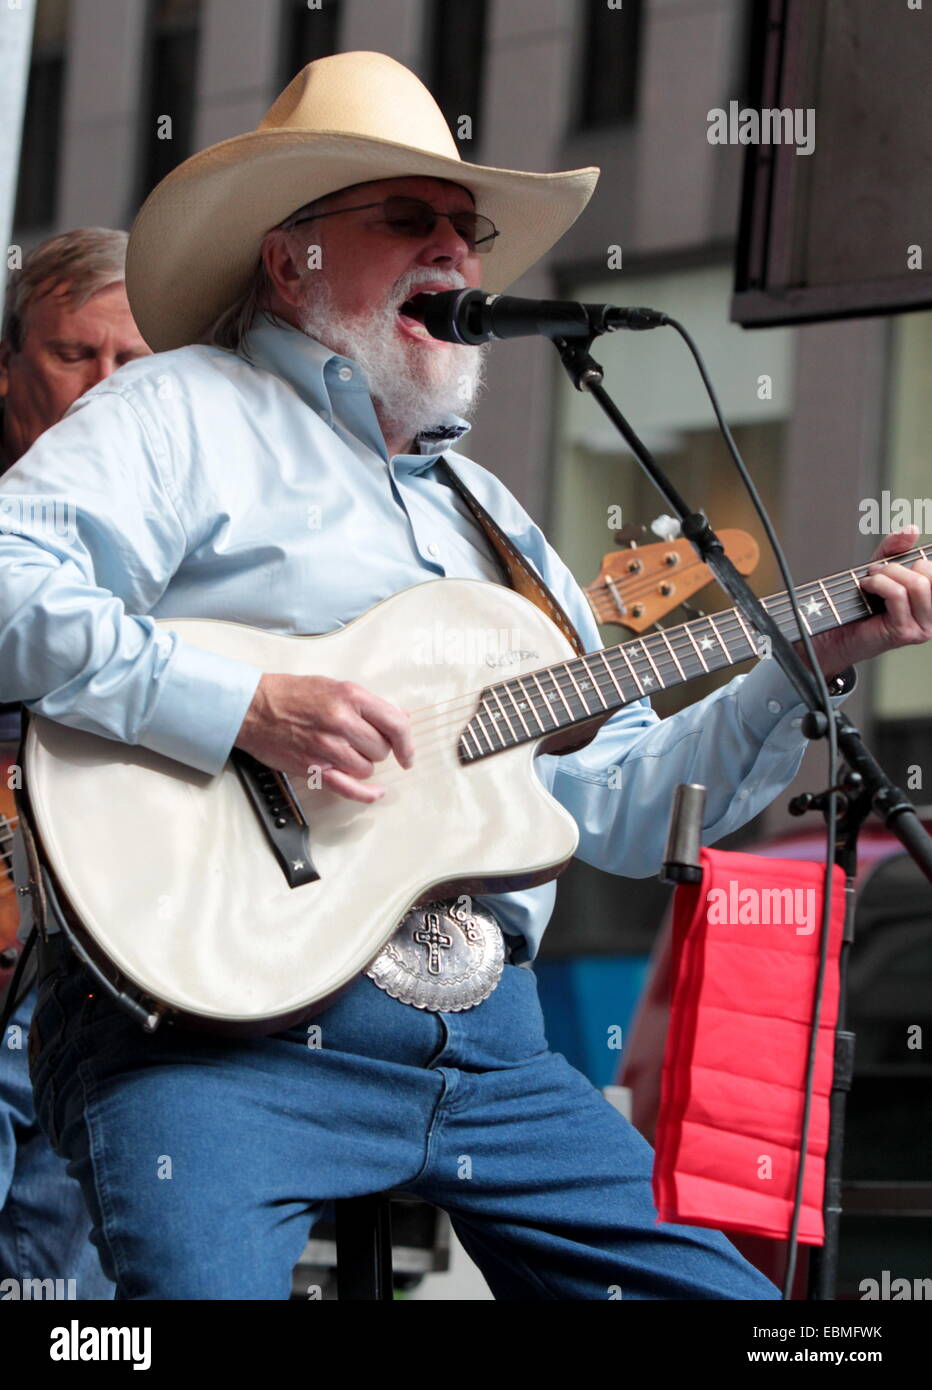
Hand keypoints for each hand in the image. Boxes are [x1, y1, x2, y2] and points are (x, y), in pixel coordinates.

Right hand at [235, 673, 413, 802]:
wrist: (252, 708)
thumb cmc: (290, 695)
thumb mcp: (334, 686)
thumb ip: (367, 704)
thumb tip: (400, 718)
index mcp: (351, 696)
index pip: (396, 724)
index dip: (407, 742)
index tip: (407, 753)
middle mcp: (342, 721)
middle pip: (381, 749)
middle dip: (376, 750)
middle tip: (360, 743)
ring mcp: (327, 746)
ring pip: (366, 769)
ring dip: (362, 764)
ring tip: (343, 752)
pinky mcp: (313, 767)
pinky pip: (348, 787)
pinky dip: (366, 794)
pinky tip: (376, 793)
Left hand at [806, 526, 931, 676]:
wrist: (836, 634)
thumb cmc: (860, 603)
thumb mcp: (881, 568)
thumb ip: (896, 548)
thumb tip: (912, 530)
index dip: (914, 559)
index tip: (893, 564)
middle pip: (928, 573)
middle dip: (897, 566)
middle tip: (878, 572)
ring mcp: (922, 627)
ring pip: (917, 584)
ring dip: (887, 574)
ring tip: (871, 579)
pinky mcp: (904, 632)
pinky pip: (898, 595)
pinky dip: (878, 584)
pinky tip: (866, 587)